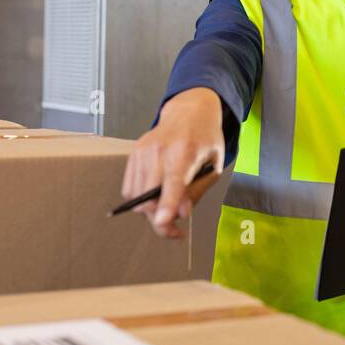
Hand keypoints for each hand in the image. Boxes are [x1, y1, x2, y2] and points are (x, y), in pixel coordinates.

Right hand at [121, 88, 224, 238]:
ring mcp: (142, 151)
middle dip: (161, 221)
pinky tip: (157, 194)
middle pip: (150, 196)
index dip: (168, 203)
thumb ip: (197, 191)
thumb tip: (181, 214)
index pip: (173, 181)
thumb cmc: (205, 140)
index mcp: (185, 150)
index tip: (163, 221)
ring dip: (151, 212)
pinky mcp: (133, 154)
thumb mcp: (214, 166)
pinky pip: (130, 188)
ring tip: (169, 209)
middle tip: (175, 231)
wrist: (189, 113)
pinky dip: (141, 199)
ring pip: (137, 197)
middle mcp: (159, 150)